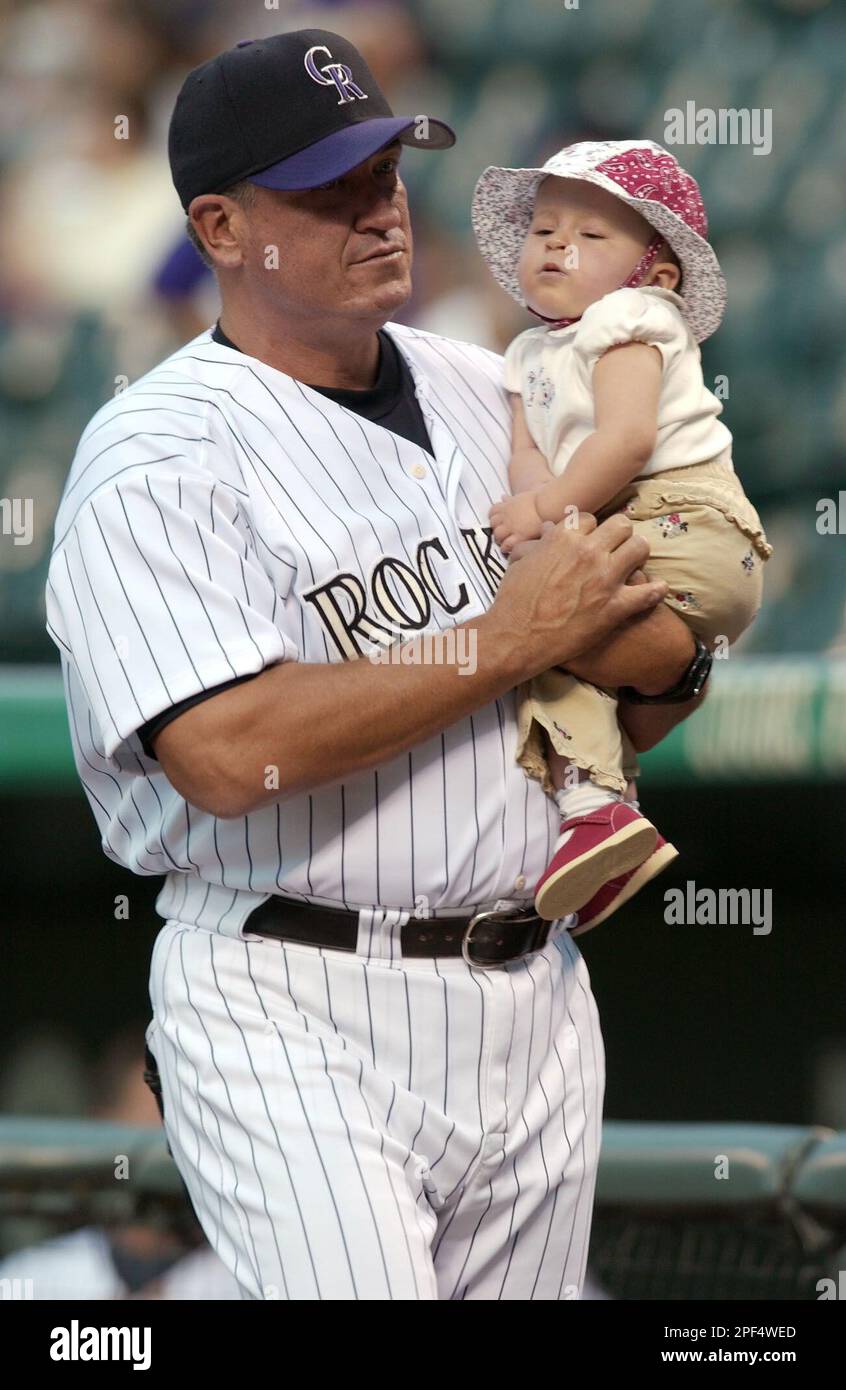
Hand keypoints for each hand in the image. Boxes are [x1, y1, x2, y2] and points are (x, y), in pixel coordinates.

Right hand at [485, 511, 667, 680]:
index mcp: (564, 537)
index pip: (592, 518)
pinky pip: (649, 591)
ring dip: (637, 556)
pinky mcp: (615, 606)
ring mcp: (605, 578)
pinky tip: (656, 590)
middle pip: (622, 526)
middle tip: (617, 550)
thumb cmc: (513, 600)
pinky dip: (655, 590)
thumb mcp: (519, 562)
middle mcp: (588, 551)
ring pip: (640, 548)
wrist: (517, 638)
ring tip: (633, 566)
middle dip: (620, 536)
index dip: (592, 530)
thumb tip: (549, 530)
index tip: (592, 541)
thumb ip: (538, 543)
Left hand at [489, 492, 543, 551]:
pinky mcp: (519, 536)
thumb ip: (510, 499)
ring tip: (504, 543)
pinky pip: (506, 544)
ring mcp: (511, 526)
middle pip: (493, 524)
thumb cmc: (536, 500)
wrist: (545, 506)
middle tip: (501, 533)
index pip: (493, 512)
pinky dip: (506, 547)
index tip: (498, 522)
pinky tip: (508, 549)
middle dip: (496, 528)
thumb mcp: (520, 497)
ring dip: (500, 539)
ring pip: (498, 534)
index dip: (494, 518)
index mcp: (506, 506)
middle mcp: (506, 516)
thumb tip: (503, 497)